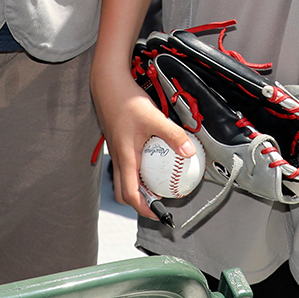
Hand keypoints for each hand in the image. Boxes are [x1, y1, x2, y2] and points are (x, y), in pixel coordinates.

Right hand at [92, 60, 192, 220]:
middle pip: (124, 191)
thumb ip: (173, 135)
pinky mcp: (118, 142)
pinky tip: (154, 159)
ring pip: (125, 178)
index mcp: (125, 158)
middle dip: (140, 202)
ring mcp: (117, 151)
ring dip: (139, 186)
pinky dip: (138, 170)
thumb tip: (190, 152)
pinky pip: (127, 164)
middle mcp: (118, 158)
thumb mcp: (154, 118)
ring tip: (158, 184)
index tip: (158, 214)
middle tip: (158, 202)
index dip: (143, 208)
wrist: (108, 84)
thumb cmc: (126, 101)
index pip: (130, 194)